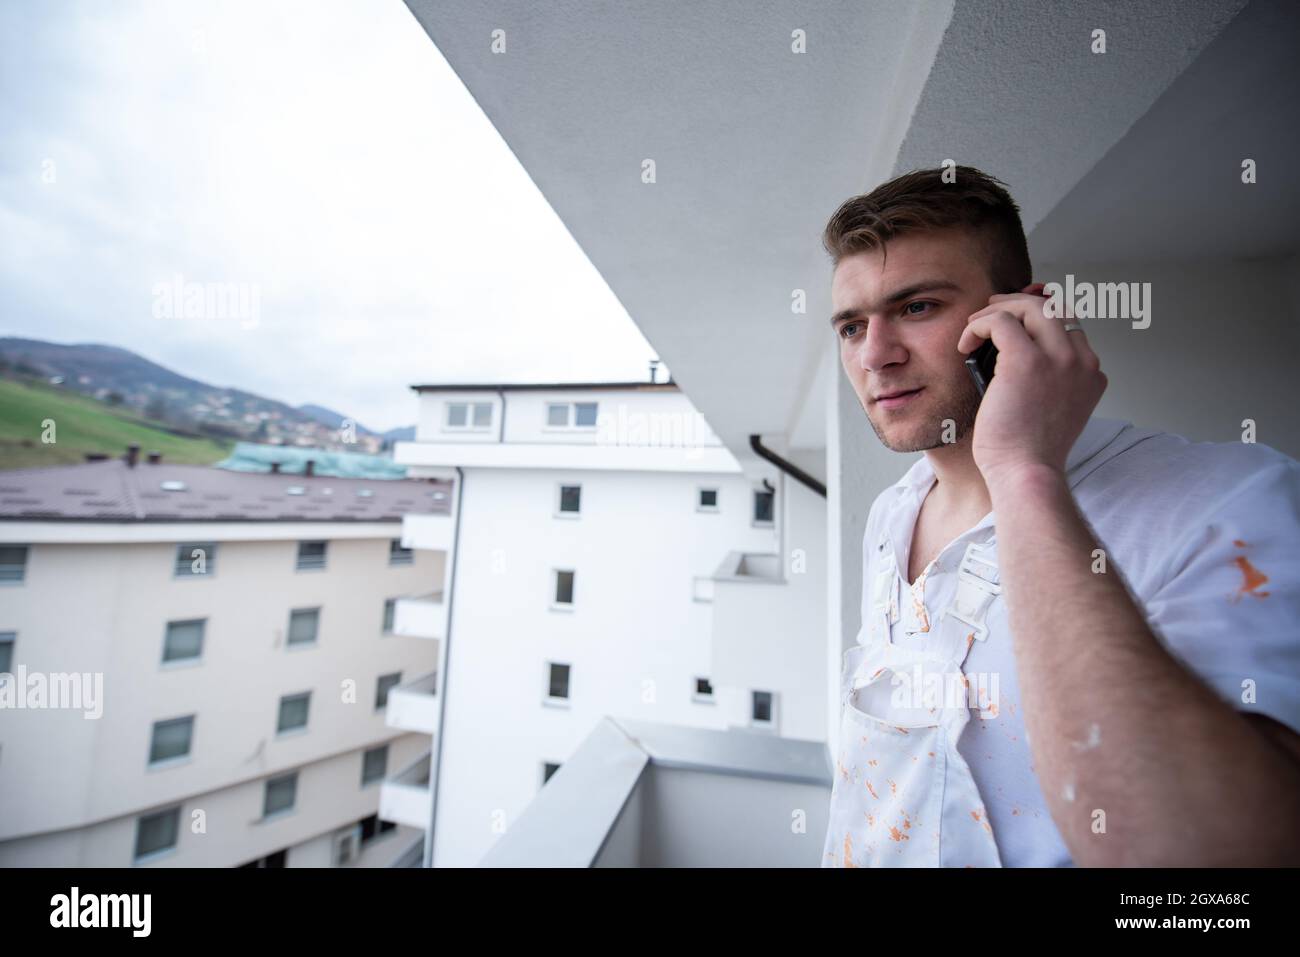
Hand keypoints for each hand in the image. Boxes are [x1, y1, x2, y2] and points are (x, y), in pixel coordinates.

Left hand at [956, 283, 1107, 487]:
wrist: (1026, 473)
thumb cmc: (1027, 451)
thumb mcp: (1048, 410)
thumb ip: (1045, 381)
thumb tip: (1012, 354)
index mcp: (1090, 374)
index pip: (1069, 325)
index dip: (1037, 317)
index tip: (1012, 323)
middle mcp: (1081, 362)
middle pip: (1052, 308)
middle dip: (1018, 303)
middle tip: (991, 312)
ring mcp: (1058, 359)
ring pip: (1030, 307)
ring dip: (996, 311)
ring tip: (974, 327)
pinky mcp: (1026, 361)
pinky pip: (1000, 322)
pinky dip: (978, 326)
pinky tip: (965, 345)